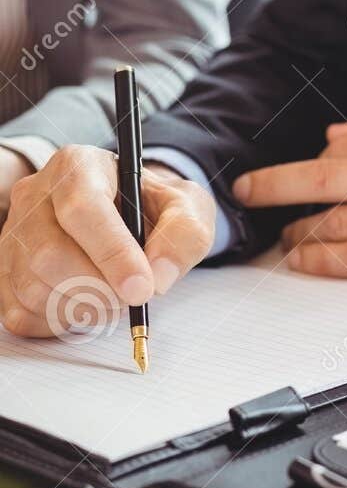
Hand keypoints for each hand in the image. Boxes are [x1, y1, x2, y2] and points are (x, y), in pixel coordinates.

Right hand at [0, 145, 215, 337]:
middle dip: (99, 288)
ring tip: (114, 295)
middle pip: (49, 254)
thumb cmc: (154, 208)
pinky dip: (60, 322)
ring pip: (32, 287)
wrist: (132, 216)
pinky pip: (21, 313)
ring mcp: (14, 234)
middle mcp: (36, 195)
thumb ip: (184, 235)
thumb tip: (159, 277)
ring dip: (83, 307)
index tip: (142, 287)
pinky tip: (86, 303)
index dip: (112, 253)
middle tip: (134, 296)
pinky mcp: (5, 271)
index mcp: (78, 165)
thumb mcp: (187, 207)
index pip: (82, 209)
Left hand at [232, 112, 346, 290]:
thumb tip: (336, 136)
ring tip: (287, 236)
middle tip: (247, 191)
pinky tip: (305, 259)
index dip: (314, 159)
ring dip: (299, 231)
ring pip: (331, 224)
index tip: (297, 169)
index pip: (342, 145)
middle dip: (272, 186)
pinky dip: (321, 261)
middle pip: (319, 179)